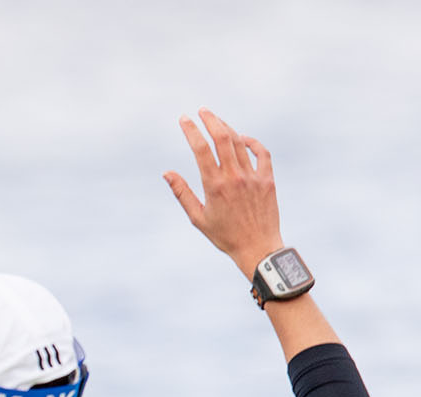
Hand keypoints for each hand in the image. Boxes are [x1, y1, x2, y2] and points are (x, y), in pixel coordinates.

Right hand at [163, 109, 285, 274]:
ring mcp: (252, 176)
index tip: (184, 120)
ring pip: (240, 142)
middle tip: (202, 111)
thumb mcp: (197, 217)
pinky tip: (242, 139)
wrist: (258, 247)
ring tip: (217, 120)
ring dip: (227, 128)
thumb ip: (182, 192)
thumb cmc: (224, 235)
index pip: (200, 149)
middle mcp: (234, 177)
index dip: (191, 131)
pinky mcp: (267, 179)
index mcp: (214, 185)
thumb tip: (167, 173)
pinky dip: (252, 142)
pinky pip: (261, 153)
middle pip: (222, 138)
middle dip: (210, 120)